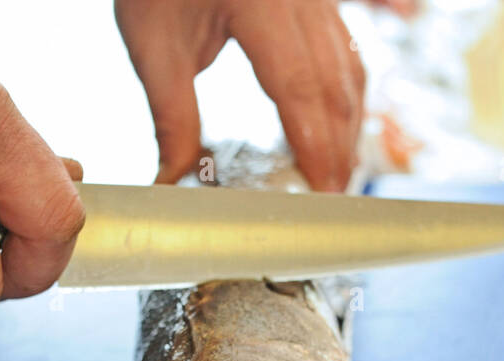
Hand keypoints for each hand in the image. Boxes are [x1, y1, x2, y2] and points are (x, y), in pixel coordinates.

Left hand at [115, 0, 364, 191]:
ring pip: (350, 65)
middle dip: (338, 145)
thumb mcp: (154, 45)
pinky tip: (336, 128)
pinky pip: (345, 49)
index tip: (321, 189)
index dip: (315, 143)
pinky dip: (344, 94)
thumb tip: (174, 180)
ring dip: (348, 124)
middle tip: (333, 197)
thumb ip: (171, 116)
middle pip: (335, 81)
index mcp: (260, 2)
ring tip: (337, 172)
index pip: (299, 85)